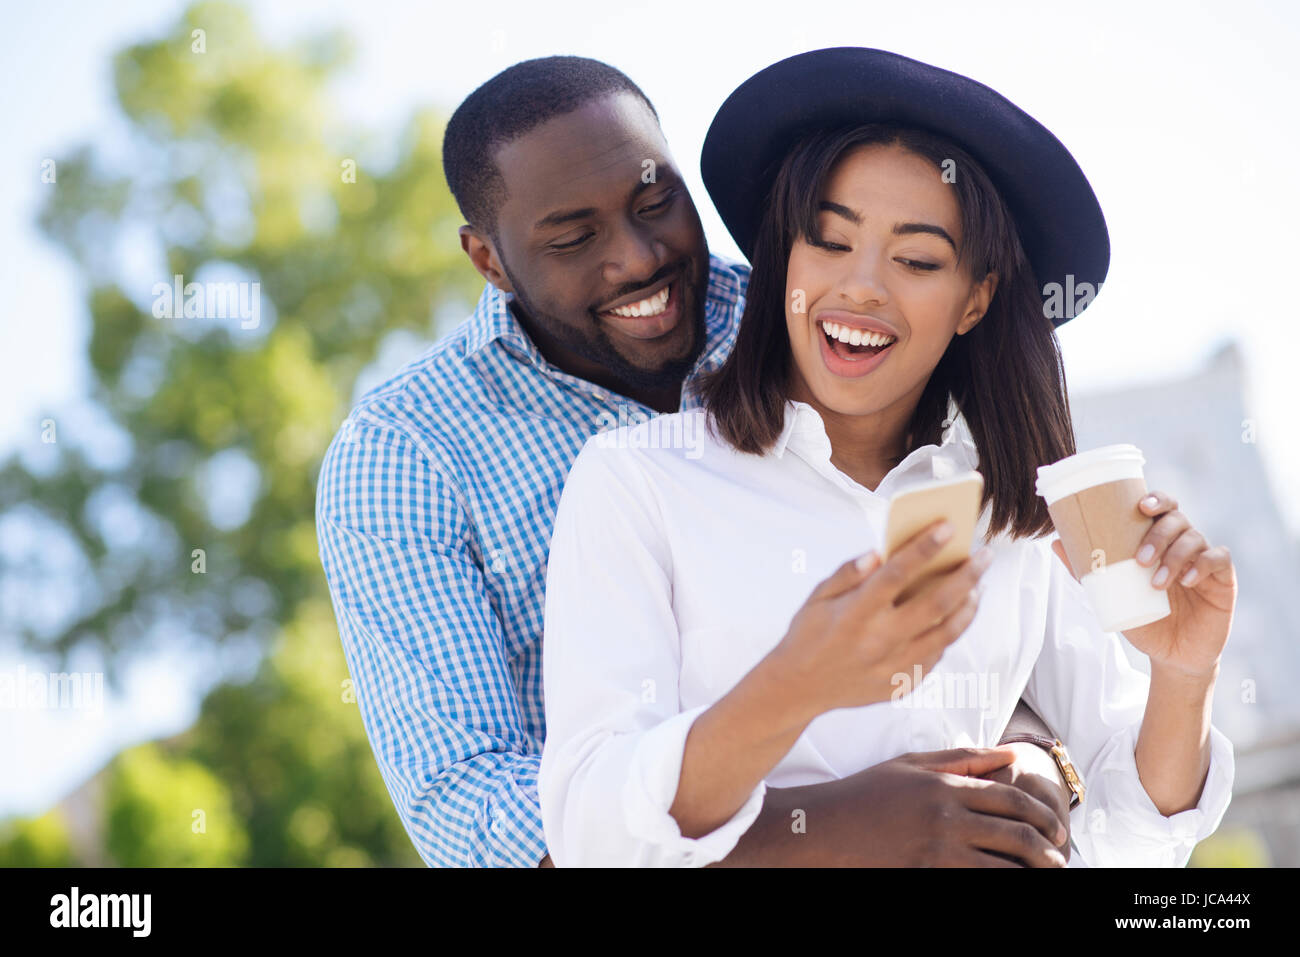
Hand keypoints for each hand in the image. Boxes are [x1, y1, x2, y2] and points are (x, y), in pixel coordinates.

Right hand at [773, 518, 993, 715]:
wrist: (798, 688)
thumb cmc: (807, 635)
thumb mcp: (817, 598)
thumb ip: (848, 573)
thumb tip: (879, 554)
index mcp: (857, 612)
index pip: (898, 572)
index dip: (925, 547)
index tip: (949, 527)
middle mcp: (879, 639)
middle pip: (936, 602)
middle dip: (967, 575)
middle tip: (986, 556)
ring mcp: (894, 665)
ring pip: (947, 632)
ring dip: (968, 606)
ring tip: (979, 587)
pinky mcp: (902, 684)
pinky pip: (936, 655)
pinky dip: (950, 633)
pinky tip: (956, 616)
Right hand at [813, 748, 1067, 866]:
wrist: (823, 828)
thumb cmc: (865, 793)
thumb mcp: (911, 765)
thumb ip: (963, 758)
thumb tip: (1011, 755)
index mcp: (944, 786)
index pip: (1011, 799)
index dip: (1042, 815)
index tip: (1056, 828)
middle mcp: (945, 818)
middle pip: (1016, 835)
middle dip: (1048, 849)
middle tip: (1060, 856)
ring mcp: (936, 851)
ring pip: (1003, 866)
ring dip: (1031, 872)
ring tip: (1045, 874)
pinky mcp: (925, 875)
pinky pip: (976, 882)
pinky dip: (1000, 882)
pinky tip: (1008, 881)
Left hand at [1050, 489, 1235, 676]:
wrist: (1170, 655)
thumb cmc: (1142, 619)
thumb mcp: (1111, 596)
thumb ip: (1087, 571)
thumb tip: (1055, 542)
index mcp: (1159, 540)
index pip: (1162, 507)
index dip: (1155, 499)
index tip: (1141, 506)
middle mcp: (1183, 543)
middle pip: (1178, 518)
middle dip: (1158, 534)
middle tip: (1140, 559)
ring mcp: (1204, 559)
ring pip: (1195, 538)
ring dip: (1174, 556)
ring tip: (1156, 583)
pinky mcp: (1223, 578)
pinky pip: (1218, 558)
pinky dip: (1202, 564)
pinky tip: (1187, 580)